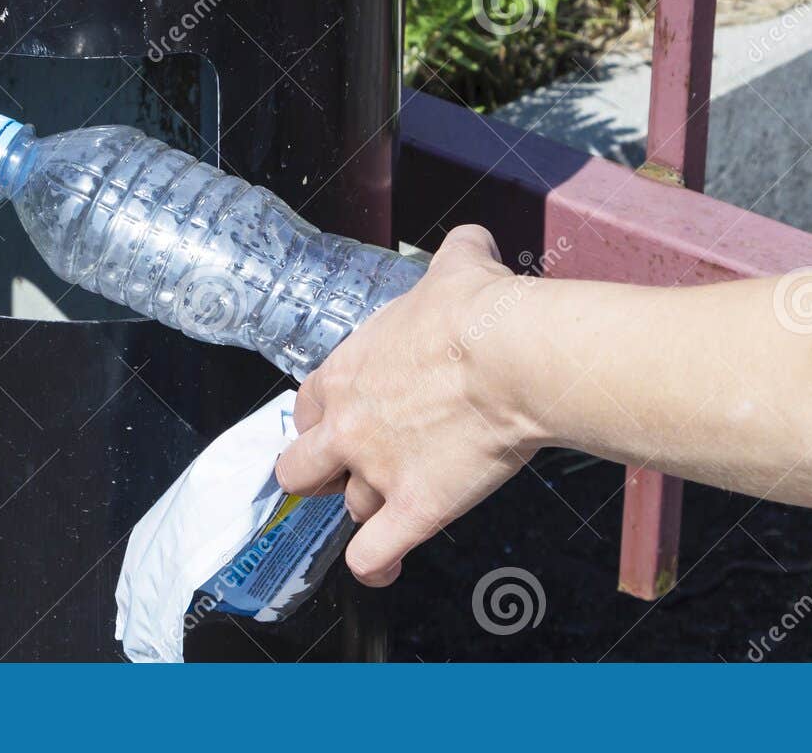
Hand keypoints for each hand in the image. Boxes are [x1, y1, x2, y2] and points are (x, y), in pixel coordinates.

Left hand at [274, 225, 545, 586]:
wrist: (511, 356)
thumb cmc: (481, 311)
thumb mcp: (456, 266)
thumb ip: (454, 255)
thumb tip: (472, 241)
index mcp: (348, 370)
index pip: (306, 406)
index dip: (321, 419)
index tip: (340, 423)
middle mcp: (349, 426)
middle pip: (300, 469)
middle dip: (320, 474)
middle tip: (349, 472)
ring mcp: (377, 472)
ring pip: (350, 510)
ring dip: (369, 511)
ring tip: (397, 506)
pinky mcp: (413, 509)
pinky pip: (373, 556)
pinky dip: (375, 567)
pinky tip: (383, 569)